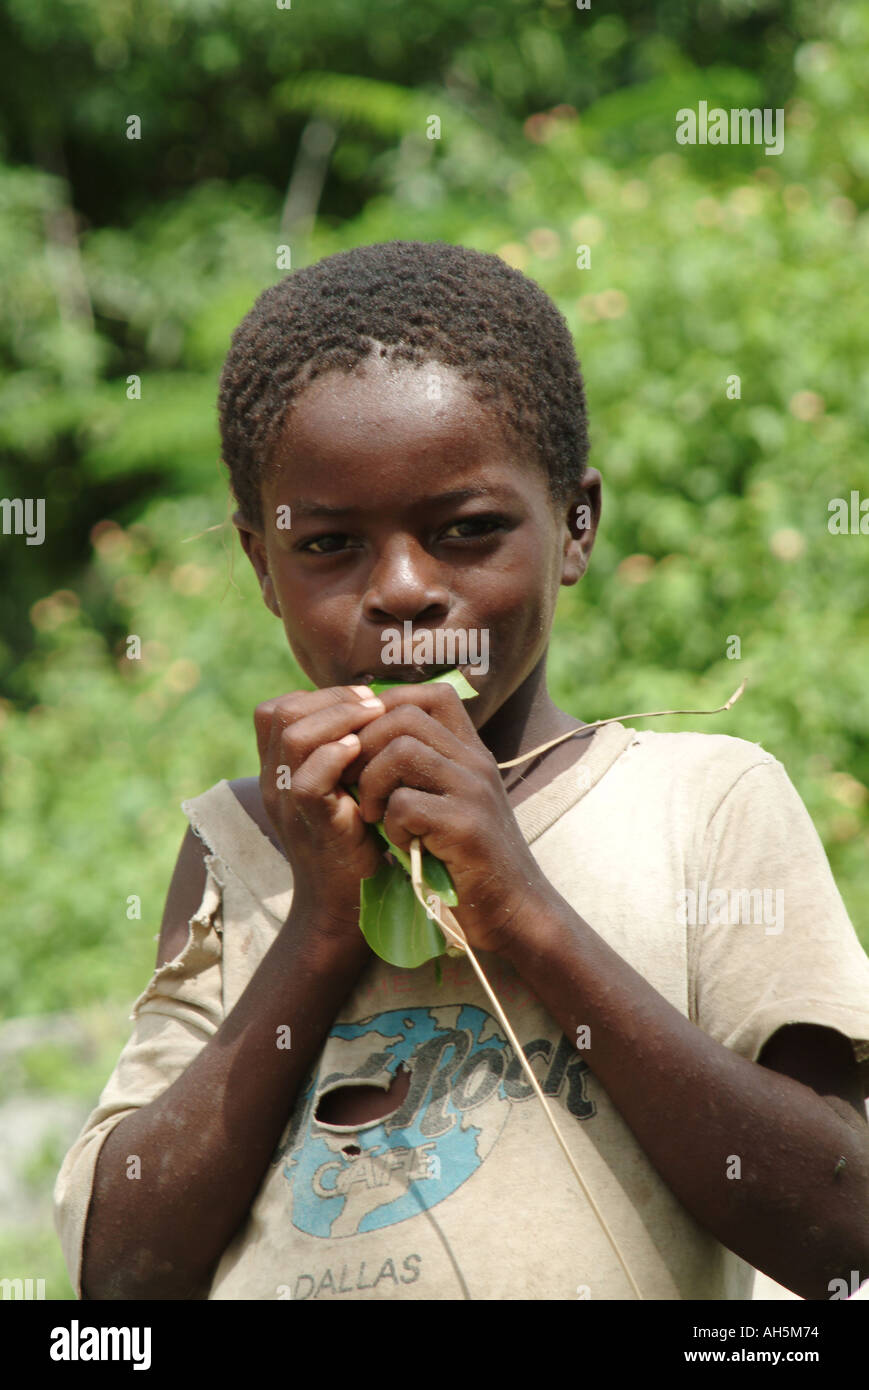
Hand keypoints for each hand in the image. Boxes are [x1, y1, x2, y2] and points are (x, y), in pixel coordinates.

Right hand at [253, 684, 389, 929]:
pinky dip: (335, 757)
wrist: (343, 903)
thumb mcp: (341, 790)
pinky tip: (360, 751)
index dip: (316, 695)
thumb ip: (339, 756)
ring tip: (372, 717)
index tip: (360, 698)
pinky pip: (308, 780)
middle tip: (372, 702)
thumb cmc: (353, 841)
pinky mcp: (310, 824)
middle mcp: (273, 782)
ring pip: (293, 737)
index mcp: (277, 770)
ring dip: (339, 718)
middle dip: (331, 698)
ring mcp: (286, 802)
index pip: (275, 710)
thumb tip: (371, 707)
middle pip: (279, 712)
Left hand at [342, 682, 550, 954]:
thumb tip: (366, 740)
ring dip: (371, 783)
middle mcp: (476, 762)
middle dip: (364, 746)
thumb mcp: (453, 802)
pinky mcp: (466, 827)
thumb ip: (426, 770)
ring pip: (401, 752)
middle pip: (404, 716)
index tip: (364, 742)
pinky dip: (389, 824)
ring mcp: (473, 792)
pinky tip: (400, 843)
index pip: (431, 695)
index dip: (387, 706)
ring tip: (371, 814)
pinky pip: (405, 803)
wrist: (514, 910)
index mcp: (472, 752)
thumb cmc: (471, 859)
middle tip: (353, 783)